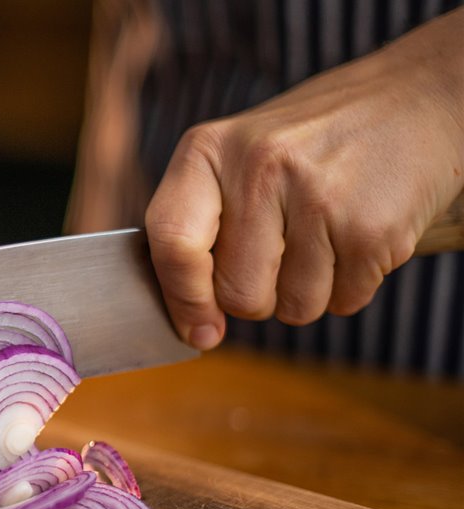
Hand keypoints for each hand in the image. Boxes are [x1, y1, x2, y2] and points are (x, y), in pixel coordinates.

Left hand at [145, 9, 463, 349]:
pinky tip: (359, 234)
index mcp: (208, 150)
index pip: (171, 241)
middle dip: (260, 295)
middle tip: (285, 252)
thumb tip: (191, 318)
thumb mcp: (241, 155)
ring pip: (293, 308)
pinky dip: (353, 285)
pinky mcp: (371, 227)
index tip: (200, 331)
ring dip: (310, 291)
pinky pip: (345, 302)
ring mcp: (318, 196)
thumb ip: (204, 223)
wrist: (419, 96)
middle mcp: (258, 168)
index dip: (182, 299)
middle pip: (237, 294)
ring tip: (327, 234)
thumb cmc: (315, 140)